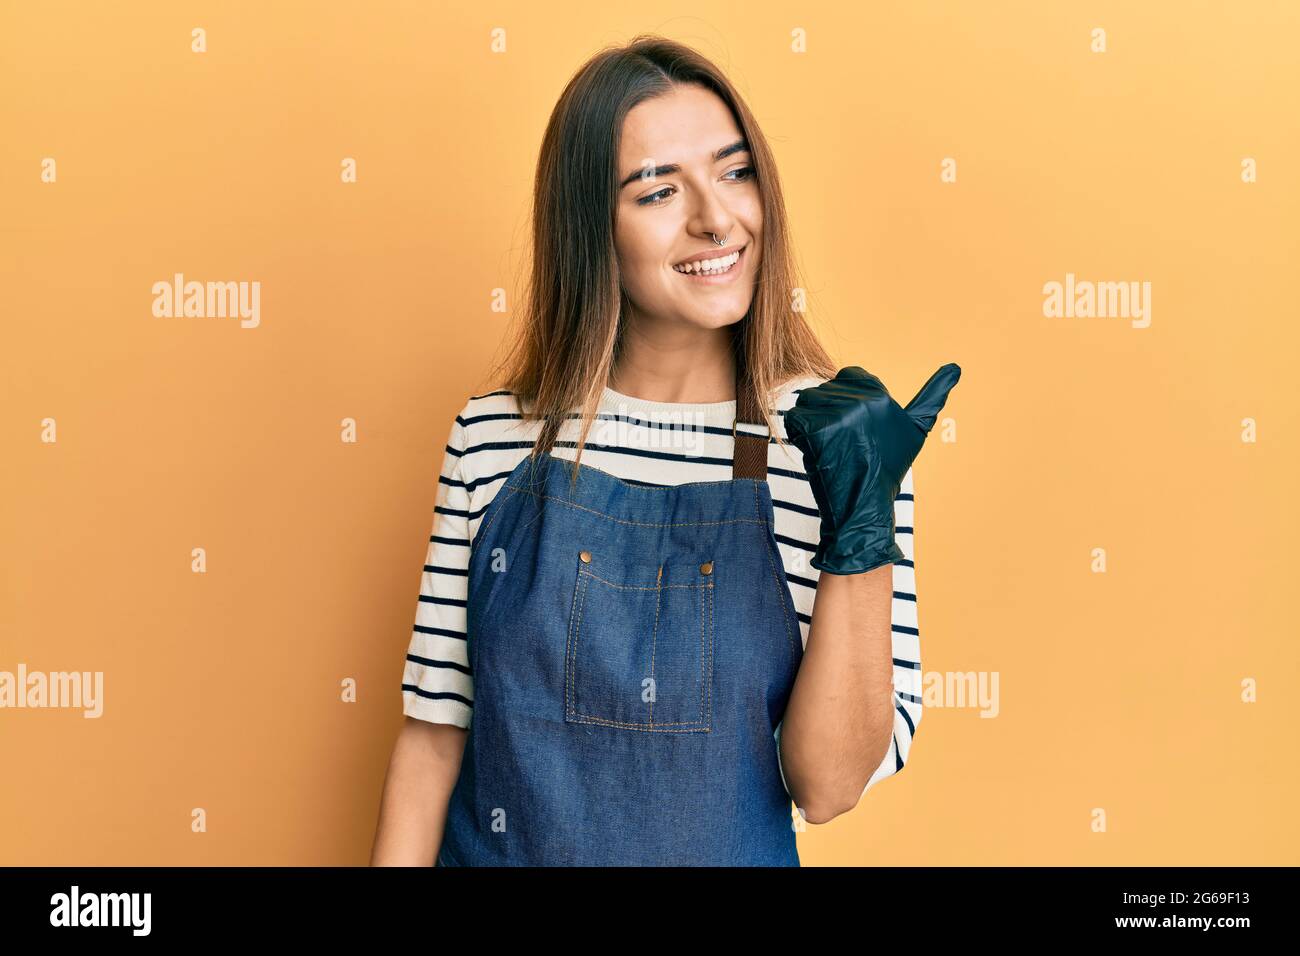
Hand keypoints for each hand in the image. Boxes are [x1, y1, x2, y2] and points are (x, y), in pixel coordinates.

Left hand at [783, 364, 960, 574]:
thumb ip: (932, 397)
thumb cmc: (887, 467)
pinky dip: (799, 433)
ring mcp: (837, 415)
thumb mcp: (915, 430)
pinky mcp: (815, 430)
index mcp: (881, 396)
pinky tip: (815, 450)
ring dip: (811, 421)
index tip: (853, 424)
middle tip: (842, 441)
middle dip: (828, 412)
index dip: (846, 399)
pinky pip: (794, 418)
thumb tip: (956, 367)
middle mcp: (861, 401)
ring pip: (807, 401)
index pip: (850, 375)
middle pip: (826, 389)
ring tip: (828, 444)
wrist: (864, 504)